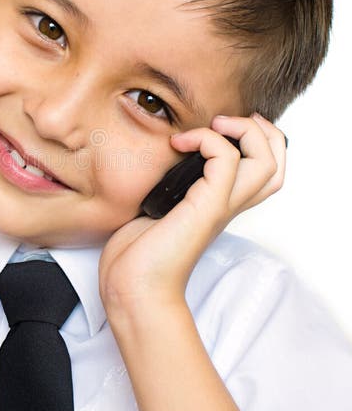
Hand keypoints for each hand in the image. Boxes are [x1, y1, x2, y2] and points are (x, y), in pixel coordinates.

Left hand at [98, 113, 286, 325]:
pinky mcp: (206, 207)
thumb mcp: (157, 206)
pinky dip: (206, 139)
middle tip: (226, 122)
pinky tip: (179, 143)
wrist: (133, 288)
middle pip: (277, 163)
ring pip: (267, 162)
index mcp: (221, 204)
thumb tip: (160, 154)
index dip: (257, 140)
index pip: (265, 170)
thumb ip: (169, 182)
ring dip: (245, 130)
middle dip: (262, 130)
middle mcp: (228, 205)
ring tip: (215, 125)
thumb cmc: (137, 254)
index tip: (222, 127)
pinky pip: (226, 160)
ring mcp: (220, 207)